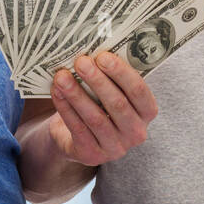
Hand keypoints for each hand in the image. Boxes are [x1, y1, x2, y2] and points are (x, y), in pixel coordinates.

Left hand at [48, 51, 158, 167]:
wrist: (78, 135)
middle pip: (117, 104)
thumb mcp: (110, 89)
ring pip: (95, 118)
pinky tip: (56, 91)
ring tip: (62, 76)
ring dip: (77, 94)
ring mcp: (115, 148)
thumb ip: (108, 74)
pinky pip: (78, 129)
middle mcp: (136, 133)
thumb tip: (91, 48)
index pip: (139, 91)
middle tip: (81, 61)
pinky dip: (65, 108)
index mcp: (146, 112)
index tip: (103, 56)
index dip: (121, 73)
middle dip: (97, 80)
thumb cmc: (98, 102)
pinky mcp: (92, 155)